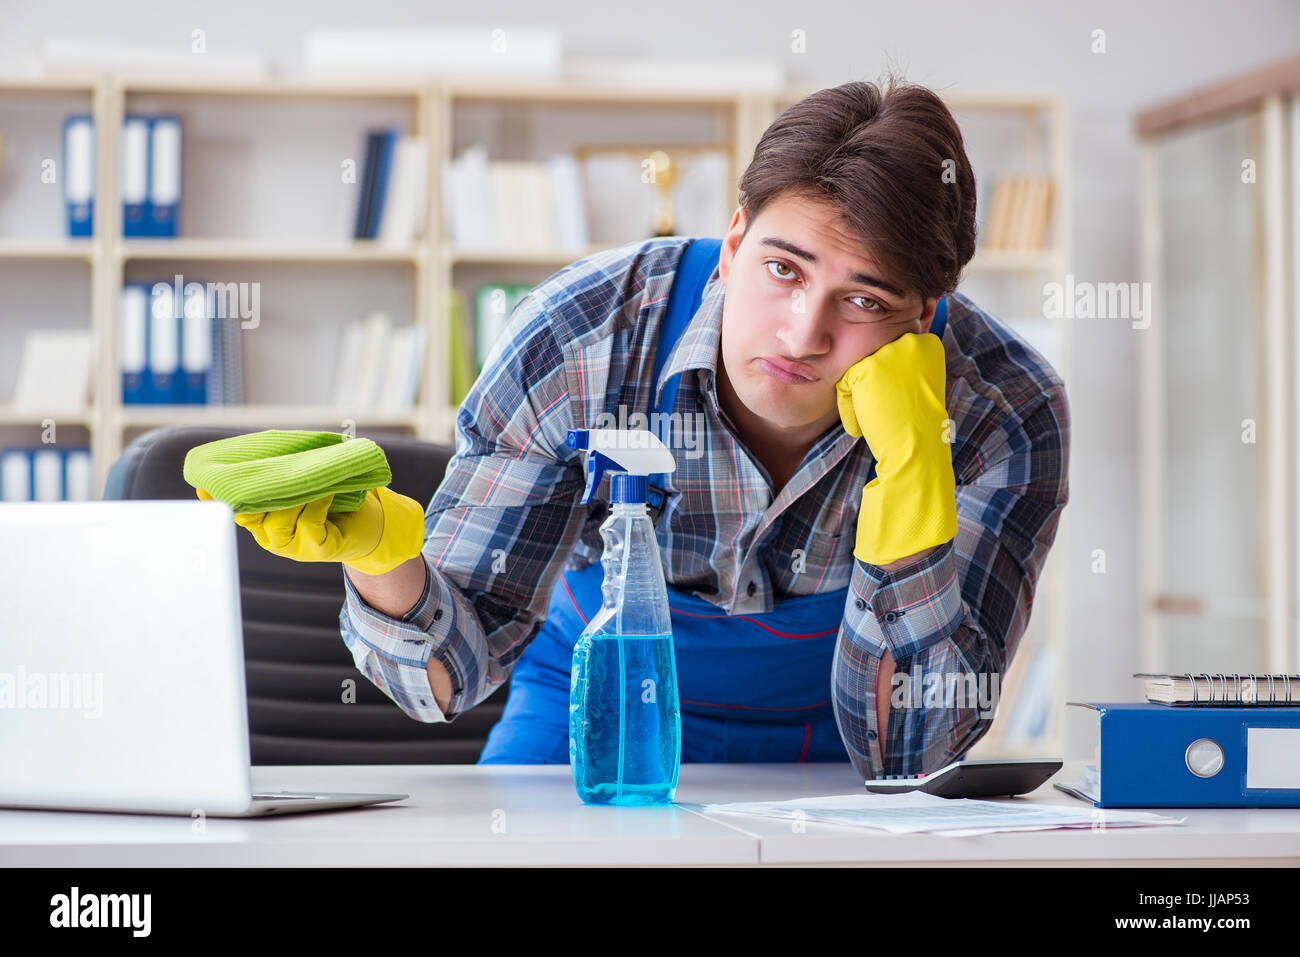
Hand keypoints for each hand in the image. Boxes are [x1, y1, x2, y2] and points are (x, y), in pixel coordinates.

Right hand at [196, 485, 425, 574]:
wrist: (371, 526)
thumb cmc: (334, 499)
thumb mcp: (302, 484)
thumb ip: (280, 473)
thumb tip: (255, 449)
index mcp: (262, 521)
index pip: (234, 508)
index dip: (220, 496)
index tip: (206, 483)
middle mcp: (271, 536)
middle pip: (248, 516)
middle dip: (254, 494)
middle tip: (266, 472)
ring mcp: (293, 547)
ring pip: (276, 523)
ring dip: (291, 499)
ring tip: (306, 481)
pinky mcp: (316, 549)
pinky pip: (308, 525)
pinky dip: (316, 505)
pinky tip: (325, 492)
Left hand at [834, 332, 956, 564]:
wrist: (917, 450)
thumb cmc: (915, 424)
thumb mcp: (918, 384)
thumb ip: (901, 364)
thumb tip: (873, 356)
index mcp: (927, 343)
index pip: (889, 352)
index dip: (890, 382)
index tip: (901, 401)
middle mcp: (911, 341)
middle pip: (871, 359)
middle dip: (873, 388)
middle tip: (890, 410)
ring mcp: (888, 353)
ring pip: (856, 372)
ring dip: (860, 398)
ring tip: (881, 416)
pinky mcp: (866, 369)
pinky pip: (844, 384)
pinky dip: (849, 407)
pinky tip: (868, 422)